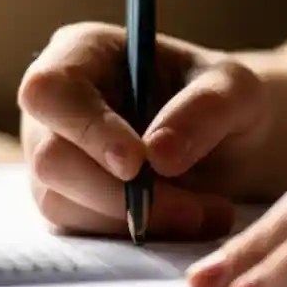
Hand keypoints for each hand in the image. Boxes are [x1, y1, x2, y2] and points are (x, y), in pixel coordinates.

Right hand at [19, 22, 269, 239]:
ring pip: (62, 203)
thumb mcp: (236, 90)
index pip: (51, 90)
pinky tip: (187, 221)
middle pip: (50, 158)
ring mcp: (51, 157)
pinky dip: (137, 234)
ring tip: (206, 213)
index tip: (136, 164)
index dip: (86, 129)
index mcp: (80, 53)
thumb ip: (206, 109)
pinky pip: (82, 230)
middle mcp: (54, 107)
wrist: (227, 144)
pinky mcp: (66, 201)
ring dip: (136, 220)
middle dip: (118, 193)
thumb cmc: (222, 100)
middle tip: (192, 209)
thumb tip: (158, 155)